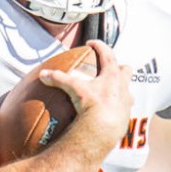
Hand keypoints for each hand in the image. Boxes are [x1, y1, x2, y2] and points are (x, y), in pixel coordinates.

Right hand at [44, 40, 133, 154]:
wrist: (105, 128)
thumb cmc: (93, 104)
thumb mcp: (74, 88)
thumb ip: (59, 79)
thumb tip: (43, 74)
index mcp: (112, 74)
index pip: (107, 54)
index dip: (99, 46)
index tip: (91, 43)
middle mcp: (122, 86)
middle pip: (125, 70)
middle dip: (118, 68)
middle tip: (107, 70)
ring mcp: (126, 101)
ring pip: (127, 90)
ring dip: (120, 89)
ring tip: (108, 93)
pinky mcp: (125, 116)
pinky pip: (122, 109)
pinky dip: (115, 108)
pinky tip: (106, 112)